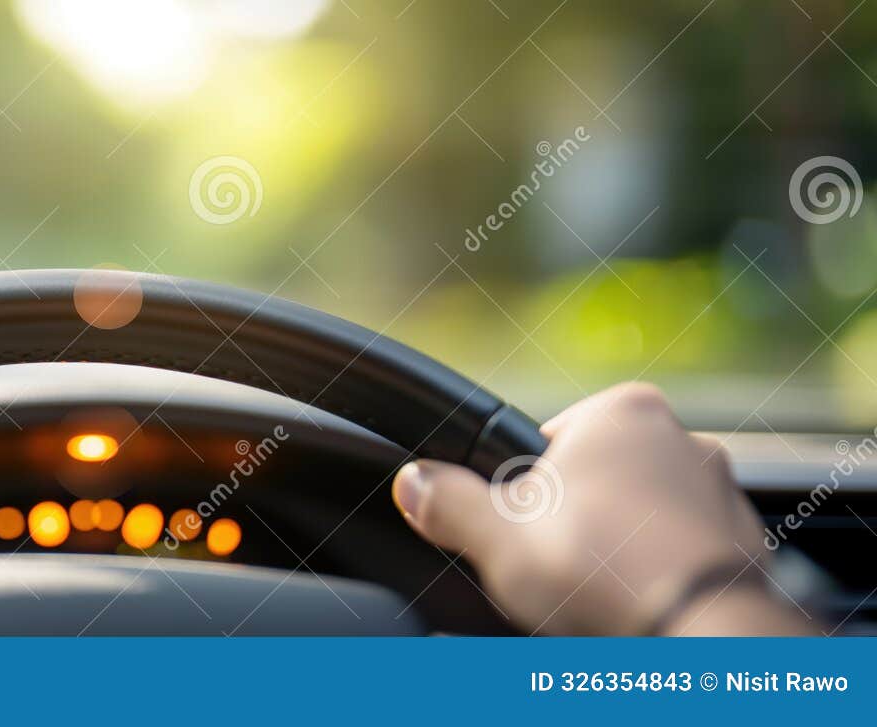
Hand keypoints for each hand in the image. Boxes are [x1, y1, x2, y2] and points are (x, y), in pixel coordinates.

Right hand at [392, 382, 816, 634]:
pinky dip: (658, 578)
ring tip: (597, 596)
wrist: (702, 631)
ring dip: (619, 551)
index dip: (522, 490)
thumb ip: (448, 502)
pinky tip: (637, 607)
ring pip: (643, 519)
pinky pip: (682, 556)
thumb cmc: (603, 569)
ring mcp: (722, 492)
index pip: (548, 441)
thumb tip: (413, 484)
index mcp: (621, 411)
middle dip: (574, 521)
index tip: (518, 530)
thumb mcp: (496, 535)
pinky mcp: (747, 545)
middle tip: (554, 567)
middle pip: (598, 479)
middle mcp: (682, 438)